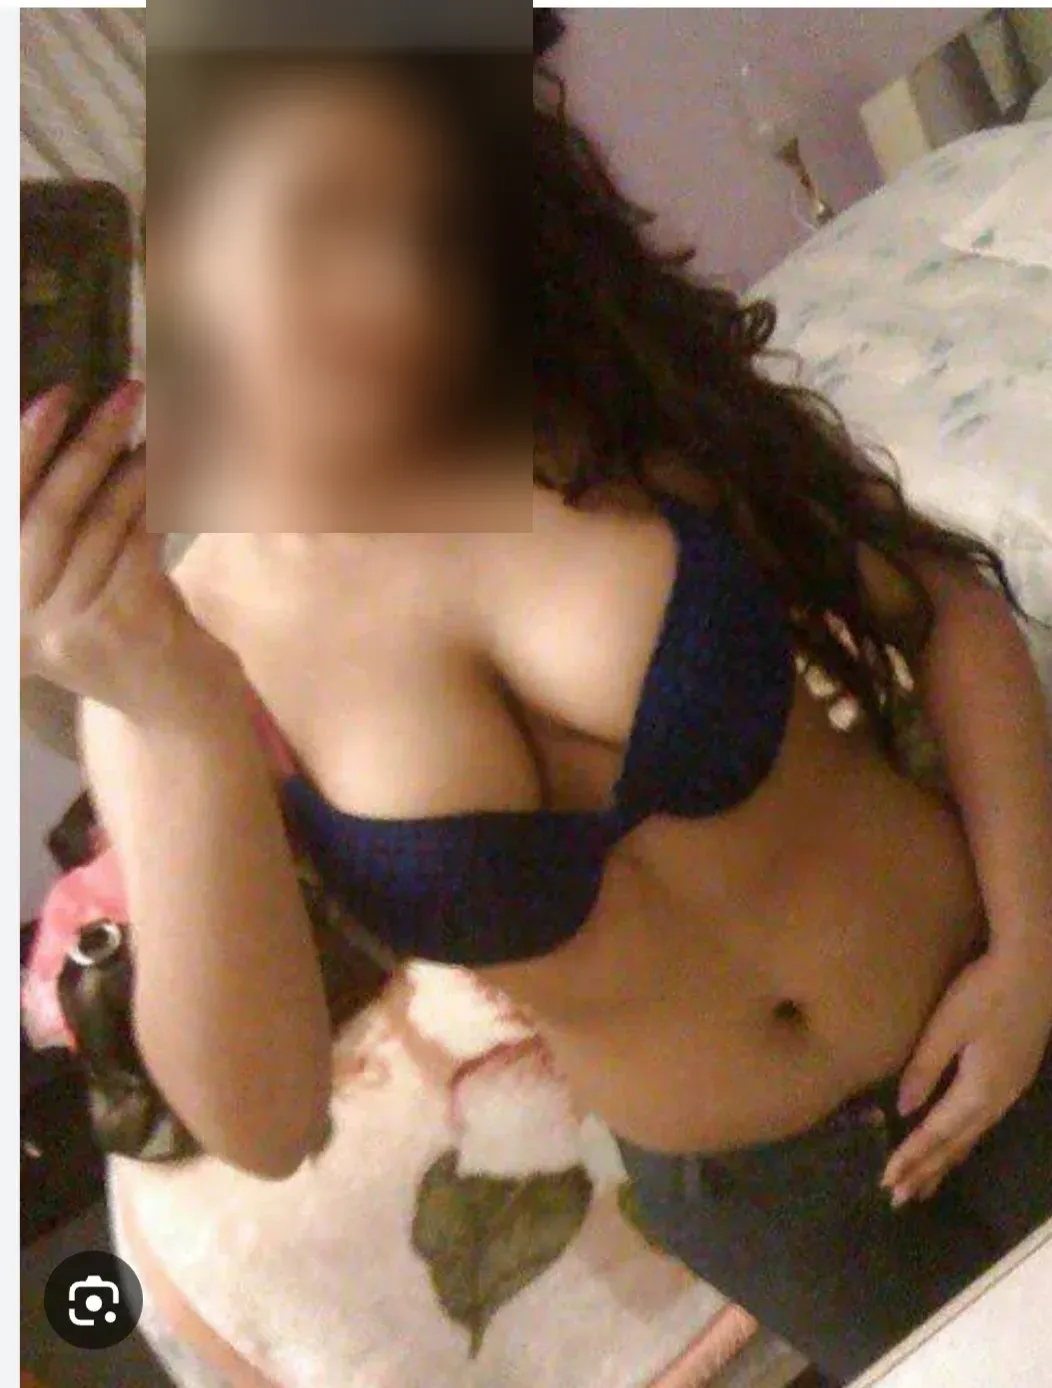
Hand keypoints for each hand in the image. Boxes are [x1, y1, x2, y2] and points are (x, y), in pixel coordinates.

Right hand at [21, 383, 230, 721]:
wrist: (177, 705)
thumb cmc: (128, 625)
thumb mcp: (80, 576)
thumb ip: (66, 518)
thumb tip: (80, 423)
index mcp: (2, 599)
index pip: (3, 507)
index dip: (25, 447)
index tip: (56, 394)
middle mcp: (18, 617)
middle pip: (45, 511)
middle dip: (85, 444)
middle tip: (124, 394)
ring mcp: (66, 626)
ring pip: (97, 523)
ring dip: (130, 467)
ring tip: (157, 428)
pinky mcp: (118, 625)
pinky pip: (135, 541)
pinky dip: (155, 499)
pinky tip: (173, 470)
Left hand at [881, 946, 1051, 1206]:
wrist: (1035, 965)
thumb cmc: (986, 991)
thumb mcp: (947, 1027)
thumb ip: (924, 1069)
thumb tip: (903, 1111)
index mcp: (979, 1090)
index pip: (937, 1134)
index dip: (911, 1159)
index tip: (888, 1182)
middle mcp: (998, 1098)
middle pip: (957, 1144)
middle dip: (928, 1172)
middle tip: (900, 1199)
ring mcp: (1011, 1089)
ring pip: (973, 1136)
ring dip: (946, 1160)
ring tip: (924, 1184)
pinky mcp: (1016, 1074)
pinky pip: (984, 1121)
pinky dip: (963, 1139)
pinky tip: (958, 1141)